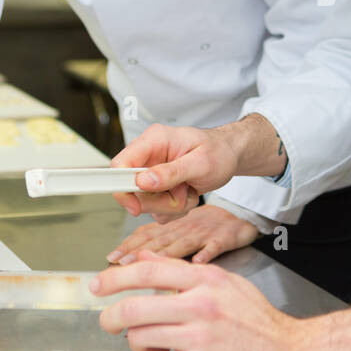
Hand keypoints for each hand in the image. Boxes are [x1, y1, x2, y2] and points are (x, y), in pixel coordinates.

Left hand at [93, 250, 311, 350]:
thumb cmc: (257, 321)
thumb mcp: (224, 285)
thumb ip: (184, 272)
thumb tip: (146, 258)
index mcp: (207, 280)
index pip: (150, 270)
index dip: (116, 277)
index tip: (98, 285)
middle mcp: (201, 305)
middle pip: (134, 307)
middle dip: (111, 318)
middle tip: (108, 323)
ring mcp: (200, 338)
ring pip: (141, 338)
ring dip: (139, 344)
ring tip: (153, 345)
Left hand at [106, 204, 259, 264]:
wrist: (238, 219)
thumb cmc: (206, 229)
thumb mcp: (179, 233)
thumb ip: (158, 244)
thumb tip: (129, 262)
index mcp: (172, 229)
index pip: (146, 236)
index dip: (128, 246)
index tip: (111, 258)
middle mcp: (184, 230)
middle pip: (158, 241)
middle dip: (137, 253)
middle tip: (119, 265)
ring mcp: (203, 234)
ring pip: (181, 244)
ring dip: (163, 255)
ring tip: (146, 266)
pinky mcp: (223, 239)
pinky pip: (214, 247)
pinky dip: (205, 254)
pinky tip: (197, 262)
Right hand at [109, 122, 244, 218]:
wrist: (229, 156)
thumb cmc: (218, 152)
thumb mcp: (200, 163)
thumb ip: (171, 172)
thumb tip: (143, 181)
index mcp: (154, 140)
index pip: (120, 164)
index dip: (122, 188)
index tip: (135, 207)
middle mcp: (148, 156)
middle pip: (132, 190)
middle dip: (158, 201)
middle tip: (183, 192)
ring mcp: (151, 172)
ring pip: (144, 203)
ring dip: (169, 205)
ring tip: (189, 190)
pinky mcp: (157, 186)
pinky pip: (155, 209)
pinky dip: (173, 209)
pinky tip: (187, 194)